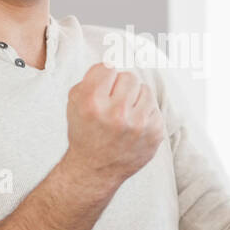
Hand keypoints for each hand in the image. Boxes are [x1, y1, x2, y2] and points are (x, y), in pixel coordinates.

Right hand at [62, 63, 165, 193]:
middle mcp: (116, 113)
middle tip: (113, 104)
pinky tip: (133, 127)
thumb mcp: (74, 102)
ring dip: (135, 99)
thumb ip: (92, 76)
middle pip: (129, 76)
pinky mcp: (155, 133)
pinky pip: (154, 107)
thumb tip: (115, 59)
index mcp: (92, 103)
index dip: (104, 78)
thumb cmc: (85, 131)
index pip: (108, 67)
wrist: (95, 170)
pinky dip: (145, 114)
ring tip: (124, 115)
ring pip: (145, 90)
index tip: (101, 91)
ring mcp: (138, 125)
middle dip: (120, 87)